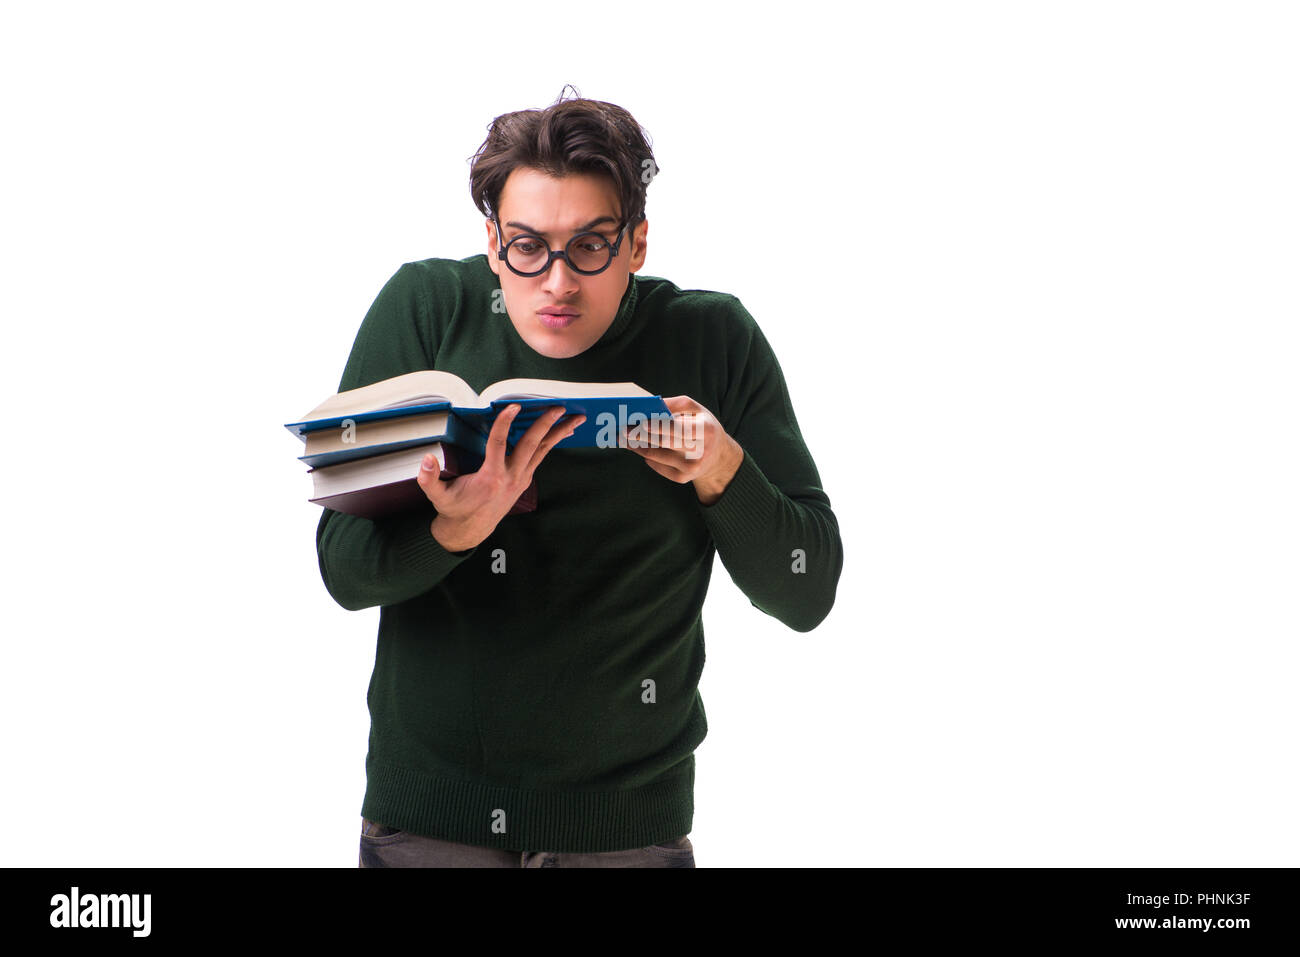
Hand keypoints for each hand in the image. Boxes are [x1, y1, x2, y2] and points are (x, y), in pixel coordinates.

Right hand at [417, 403, 583, 550]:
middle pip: (530, 445)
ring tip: (575, 418)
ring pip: (542, 451)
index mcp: (490, 477)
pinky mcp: (523, 480)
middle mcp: (510, 477)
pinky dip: (552, 443)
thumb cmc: (454, 508)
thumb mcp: (437, 495)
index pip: (498, 444)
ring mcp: (520, 479)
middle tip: (557, 408)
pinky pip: (540, 456)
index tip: (513, 407)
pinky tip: (562, 432)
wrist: (470, 530)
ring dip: (558, 434)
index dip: (504, 424)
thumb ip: (429, 478)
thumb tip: (425, 460)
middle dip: (544, 425)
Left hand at [623, 395, 743, 504]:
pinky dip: (647, 457)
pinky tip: (641, 449)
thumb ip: (676, 404)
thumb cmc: (702, 426)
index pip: (678, 428)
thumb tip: (652, 404)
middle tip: (623, 431)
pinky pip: (657, 466)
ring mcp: (691, 468)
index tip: (641, 423)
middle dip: (641, 436)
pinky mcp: (683, 478)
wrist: (718, 457)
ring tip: (625, 439)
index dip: (659, 426)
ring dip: (638, 447)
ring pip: (656, 456)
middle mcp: (700, 451)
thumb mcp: (697, 410)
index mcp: (706, 430)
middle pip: (664, 443)